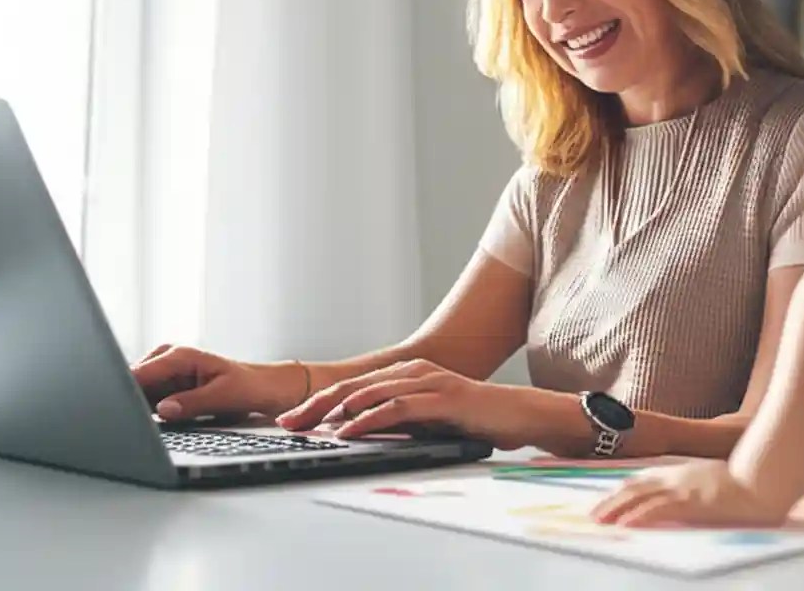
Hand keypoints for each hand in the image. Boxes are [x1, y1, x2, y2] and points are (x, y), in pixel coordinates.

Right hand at [130, 345, 305, 420]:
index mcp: (181, 355)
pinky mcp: (167, 387)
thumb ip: (193, 403)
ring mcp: (166, 372)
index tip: (117, 408)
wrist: (265, 388)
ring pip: (137, 391)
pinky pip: (147, 399)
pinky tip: (142, 422)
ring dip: (134, 406)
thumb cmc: (250, 386)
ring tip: (131, 424)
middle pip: (133, 380)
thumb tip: (163, 410)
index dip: (126, 390)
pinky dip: (143, 410)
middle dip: (126, 398)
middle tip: (122, 422)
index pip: (141, 372)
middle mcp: (169, 358)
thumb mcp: (225, 396)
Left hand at [275, 359, 541, 449]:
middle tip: (286, 422)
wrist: (518, 414)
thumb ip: (395, 421)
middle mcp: (411, 371)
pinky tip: (347, 431)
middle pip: (351, 387)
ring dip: (333, 411)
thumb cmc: (473, 420)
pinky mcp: (441, 398)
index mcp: (404, 375)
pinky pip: (396, 408)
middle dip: (314, 405)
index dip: (317, 403)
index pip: (351, 388)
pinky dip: (368, 419)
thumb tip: (355, 432)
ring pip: (368, 393)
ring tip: (307, 426)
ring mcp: (426, 381)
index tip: (291, 419)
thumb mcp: (426, 421)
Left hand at [589, 460, 789, 527]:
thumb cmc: (749, 481)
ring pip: (638, 497)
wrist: (764, 480)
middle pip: (635, 487)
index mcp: (683, 471)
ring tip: (599, 520)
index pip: (645, 479)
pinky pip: (656, 509)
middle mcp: (676, 476)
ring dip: (615, 509)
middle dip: (612, 500)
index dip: (625, 490)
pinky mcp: (689, 501)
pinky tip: (624, 524)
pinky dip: (637, 516)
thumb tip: (701, 497)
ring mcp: (682, 487)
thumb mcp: (719, 480)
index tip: (610, 499)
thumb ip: (703, 485)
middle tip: (594, 513)